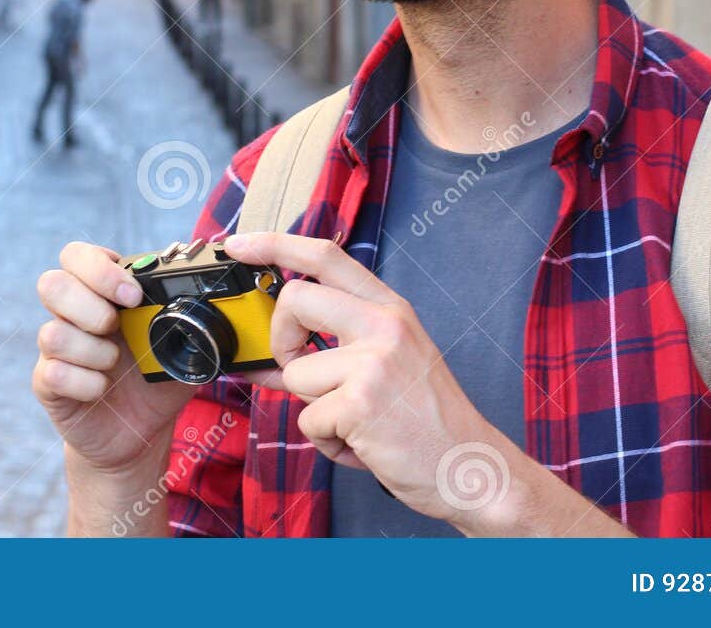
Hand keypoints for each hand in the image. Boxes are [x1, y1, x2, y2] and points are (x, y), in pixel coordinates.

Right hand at [32, 242, 193, 473]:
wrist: (139, 431)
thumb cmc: (157, 377)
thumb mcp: (182, 344)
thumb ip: (189, 317)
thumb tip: (206, 299)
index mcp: (102, 293)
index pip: (77, 256)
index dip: (100, 269)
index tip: (134, 295)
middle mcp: (73, 315)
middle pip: (51, 283)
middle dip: (88, 305)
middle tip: (116, 325)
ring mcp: (57, 350)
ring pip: (52, 332)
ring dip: (92, 350)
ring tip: (115, 362)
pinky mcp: (48, 383)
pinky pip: (52, 373)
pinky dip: (85, 383)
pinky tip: (102, 389)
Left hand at [222, 231, 632, 536]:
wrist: (471, 467)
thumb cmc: (428, 419)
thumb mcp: (388, 365)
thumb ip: (333, 349)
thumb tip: (267, 356)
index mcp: (390, 309)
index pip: (326, 256)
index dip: (276, 244)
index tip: (240, 243)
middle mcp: (384, 325)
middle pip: (296, 299)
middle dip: (281, 339)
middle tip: (299, 367)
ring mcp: (374, 362)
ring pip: (295, 372)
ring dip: (314, 408)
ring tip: (355, 422)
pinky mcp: (361, 403)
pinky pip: (308, 420)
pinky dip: (328, 442)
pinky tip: (362, 444)